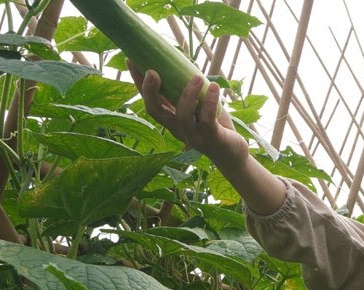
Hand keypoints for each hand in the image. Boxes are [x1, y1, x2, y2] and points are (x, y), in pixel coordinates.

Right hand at [128, 63, 249, 171]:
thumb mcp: (198, 107)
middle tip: (152, 71)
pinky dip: (210, 102)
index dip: (138, 83)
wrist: (232, 152)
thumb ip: (188, 92)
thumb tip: (184, 63)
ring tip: (196, 76)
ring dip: (188, 94)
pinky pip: (207, 119)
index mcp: (171, 120)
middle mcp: (177, 129)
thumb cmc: (214, 125)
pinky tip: (214, 87)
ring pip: (183, 115)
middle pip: (156, 112)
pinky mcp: (211, 137)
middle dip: (150, 91)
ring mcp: (193, 135)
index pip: (149, 101)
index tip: (131, 61)